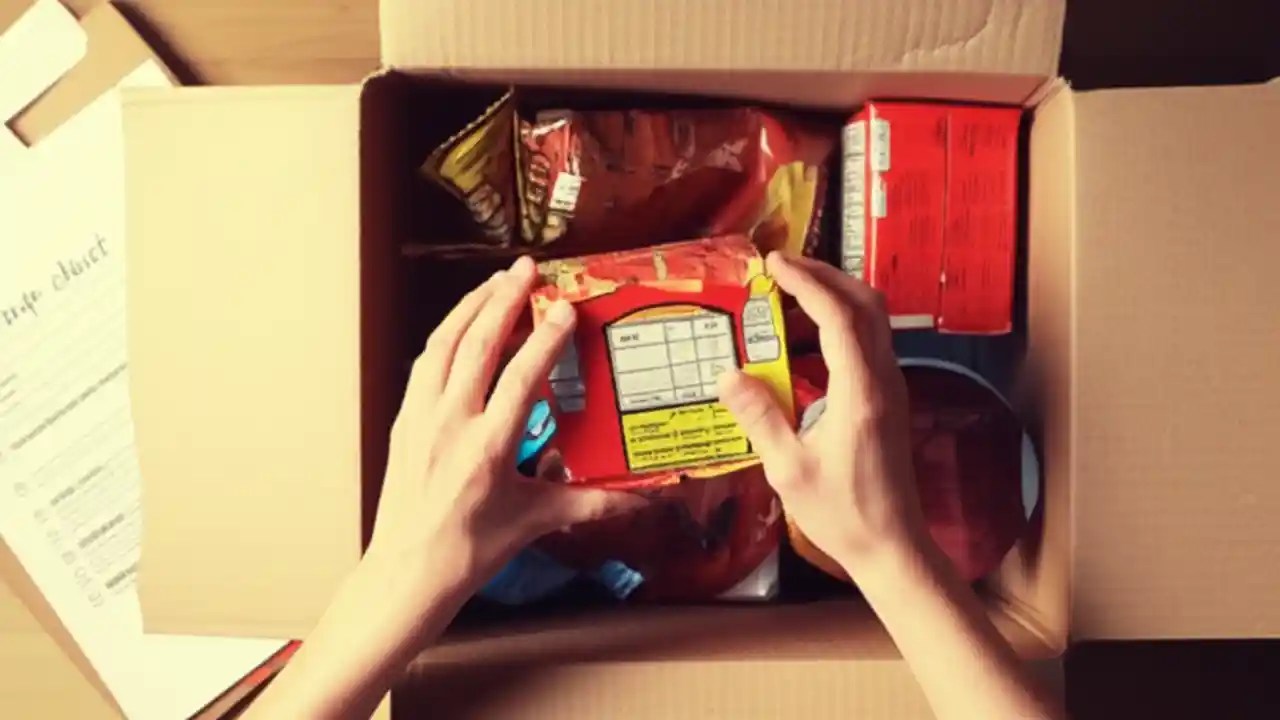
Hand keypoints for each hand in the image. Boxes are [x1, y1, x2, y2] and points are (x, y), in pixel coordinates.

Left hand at [365, 256, 645, 608]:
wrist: (409, 572)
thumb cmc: (472, 550)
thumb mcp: (537, 521)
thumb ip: (593, 502)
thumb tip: (645, 498)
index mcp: (487, 449)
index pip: (519, 379)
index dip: (544, 339)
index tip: (563, 307)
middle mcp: (449, 425)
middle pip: (476, 346)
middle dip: (503, 300)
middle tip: (527, 270)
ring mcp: (420, 419)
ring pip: (443, 346)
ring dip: (469, 308)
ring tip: (496, 282)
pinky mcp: (403, 421)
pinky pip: (425, 365)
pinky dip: (446, 336)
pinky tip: (462, 325)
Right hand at [718, 254, 924, 577]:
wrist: (892, 546)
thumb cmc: (842, 514)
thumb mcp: (788, 471)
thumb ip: (760, 419)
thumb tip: (728, 376)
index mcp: (861, 394)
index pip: (839, 318)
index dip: (807, 282)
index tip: (773, 263)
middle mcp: (884, 381)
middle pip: (865, 304)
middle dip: (823, 275)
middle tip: (780, 266)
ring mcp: (891, 388)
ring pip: (871, 320)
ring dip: (833, 295)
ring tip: (788, 292)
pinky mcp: (888, 399)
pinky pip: (867, 342)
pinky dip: (838, 323)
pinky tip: (803, 337)